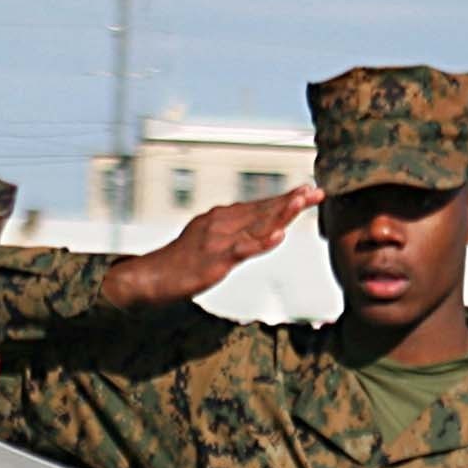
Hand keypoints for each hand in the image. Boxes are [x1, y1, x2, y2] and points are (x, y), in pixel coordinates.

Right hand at [107, 187, 318, 308]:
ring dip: (281, 212)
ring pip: (256, 224)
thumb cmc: (181, 261)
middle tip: (316, 191)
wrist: (150, 276)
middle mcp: (222, 223)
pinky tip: (279, 236)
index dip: (285, 199)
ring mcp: (219, 240)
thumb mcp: (211, 241)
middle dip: (291, 201)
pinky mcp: (215, 260)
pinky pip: (242, 250)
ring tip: (303, 201)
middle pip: (263, 210)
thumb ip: (238, 234)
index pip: (259, 206)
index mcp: (222, 218)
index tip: (308, 191)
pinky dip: (261, 242)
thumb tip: (268, 230)